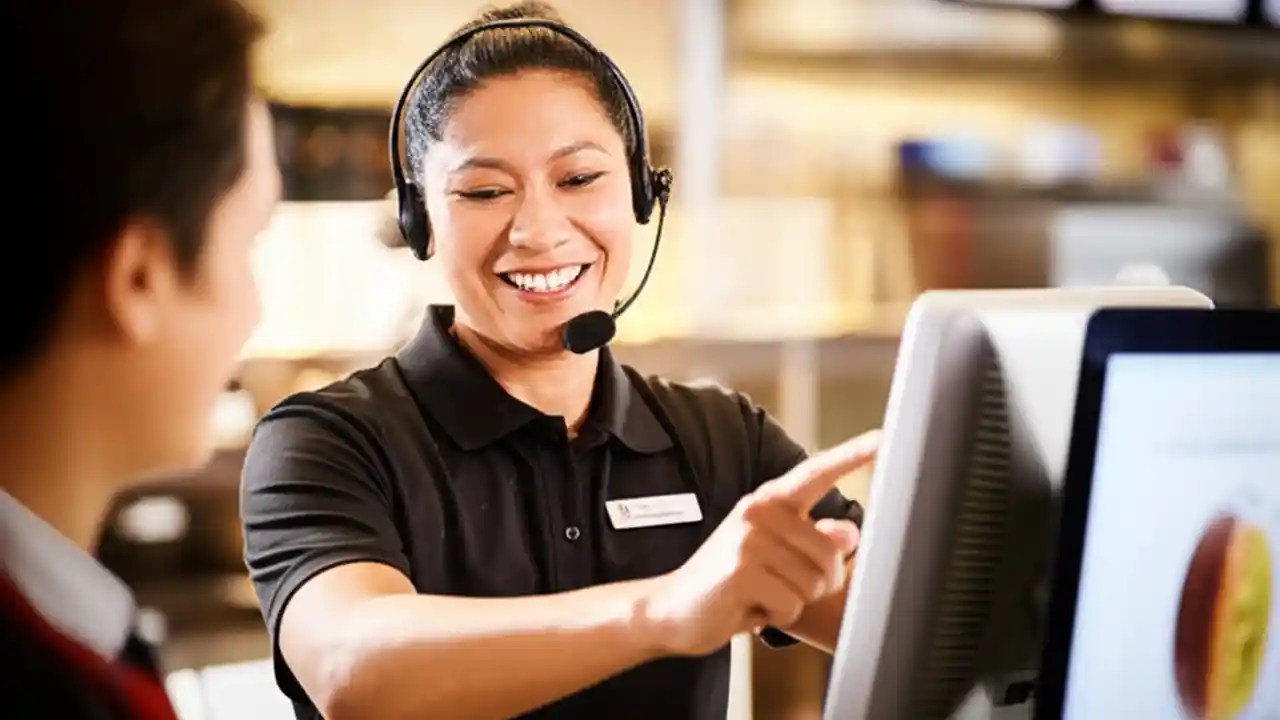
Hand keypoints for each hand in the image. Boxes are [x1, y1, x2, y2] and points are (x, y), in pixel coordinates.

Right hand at [640, 430, 880, 656]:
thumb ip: (813, 540)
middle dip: (814, 585)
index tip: (883, 439)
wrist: (673, 608)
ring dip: (792, 602)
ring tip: (759, 595)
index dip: (852, 456)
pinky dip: (775, 617)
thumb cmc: (731, 581)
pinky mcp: (741, 573)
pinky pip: (791, 605)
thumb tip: (848, 532)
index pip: (816, 473)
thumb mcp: (773, 554)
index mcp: (768, 501)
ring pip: (814, 584)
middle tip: (776, 586)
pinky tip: (749, 608)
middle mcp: (757, 512)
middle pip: (830, 556)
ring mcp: (747, 540)